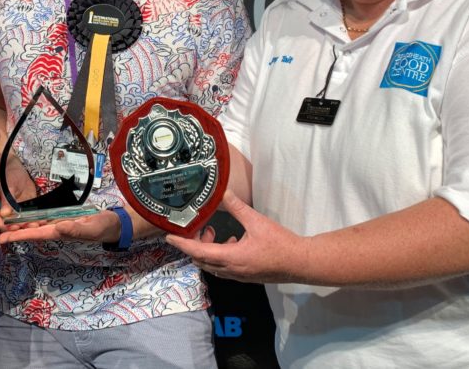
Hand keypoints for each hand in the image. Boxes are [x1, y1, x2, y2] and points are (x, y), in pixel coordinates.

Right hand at [0, 153, 36, 230]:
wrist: (15, 168)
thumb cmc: (6, 174)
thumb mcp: (5, 185)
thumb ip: (5, 200)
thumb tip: (4, 214)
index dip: (3, 225)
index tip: (12, 227)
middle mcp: (1, 211)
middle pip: (7, 225)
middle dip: (16, 228)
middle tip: (25, 226)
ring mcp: (13, 211)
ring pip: (18, 223)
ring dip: (26, 226)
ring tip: (35, 225)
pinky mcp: (23, 210)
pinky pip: (27, 217)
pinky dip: (33, 220)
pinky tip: (40, 220)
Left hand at [0, 209, 122, 244]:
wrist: (114, 224)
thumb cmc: (104, 227)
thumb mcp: (92, 228)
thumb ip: (76, 230)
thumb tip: (58, 228)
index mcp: (61, 232)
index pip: (36, 234)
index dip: (19, 235)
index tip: (2, 238)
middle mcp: (58, 229)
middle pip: (32, 231)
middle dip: (16, 231)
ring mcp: (61, 224)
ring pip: (38, 225)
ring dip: (23, 225)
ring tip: (7, 223)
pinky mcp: (65, 218)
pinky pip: (47, 218)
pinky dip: (35, 218)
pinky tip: (28, 216)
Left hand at [165, 190, 306, 283]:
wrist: (300, 263)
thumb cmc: (280, 243)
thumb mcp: (256, 221)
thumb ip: (237, 207)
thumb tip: (223, 191)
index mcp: (231, 257)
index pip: (198, 252)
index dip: (181, 244)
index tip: (168, 237)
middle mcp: (231, 270)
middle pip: (201, 261)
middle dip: (194, 245)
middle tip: (198, 227)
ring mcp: (238, 275)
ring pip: (212, 265)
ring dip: (207, 250)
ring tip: (213, 231)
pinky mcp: (246, 275)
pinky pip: (223, 267)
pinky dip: (219, 254)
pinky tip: (231, 240)